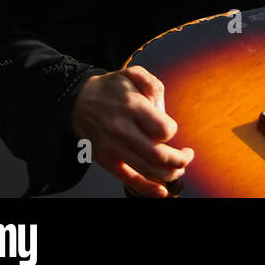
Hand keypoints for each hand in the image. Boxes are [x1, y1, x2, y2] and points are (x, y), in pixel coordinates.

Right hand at [70, 65, 193, 197]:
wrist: (77, 102)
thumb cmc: (111, 88)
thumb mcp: (132, 73)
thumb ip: (153, 84)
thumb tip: (162, 109)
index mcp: (132, 107)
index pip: (163, 130)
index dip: (172, 131)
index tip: (170, 128)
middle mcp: (122, 130)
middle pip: (158, 155)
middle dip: (180, 159)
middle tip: (188, 155)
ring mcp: (113, 147)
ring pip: (148, 169)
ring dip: (170, 173)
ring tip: (180, 167)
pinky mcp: (106, 160)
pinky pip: (128, 179)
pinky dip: (147, 189)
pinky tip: (163, 191)